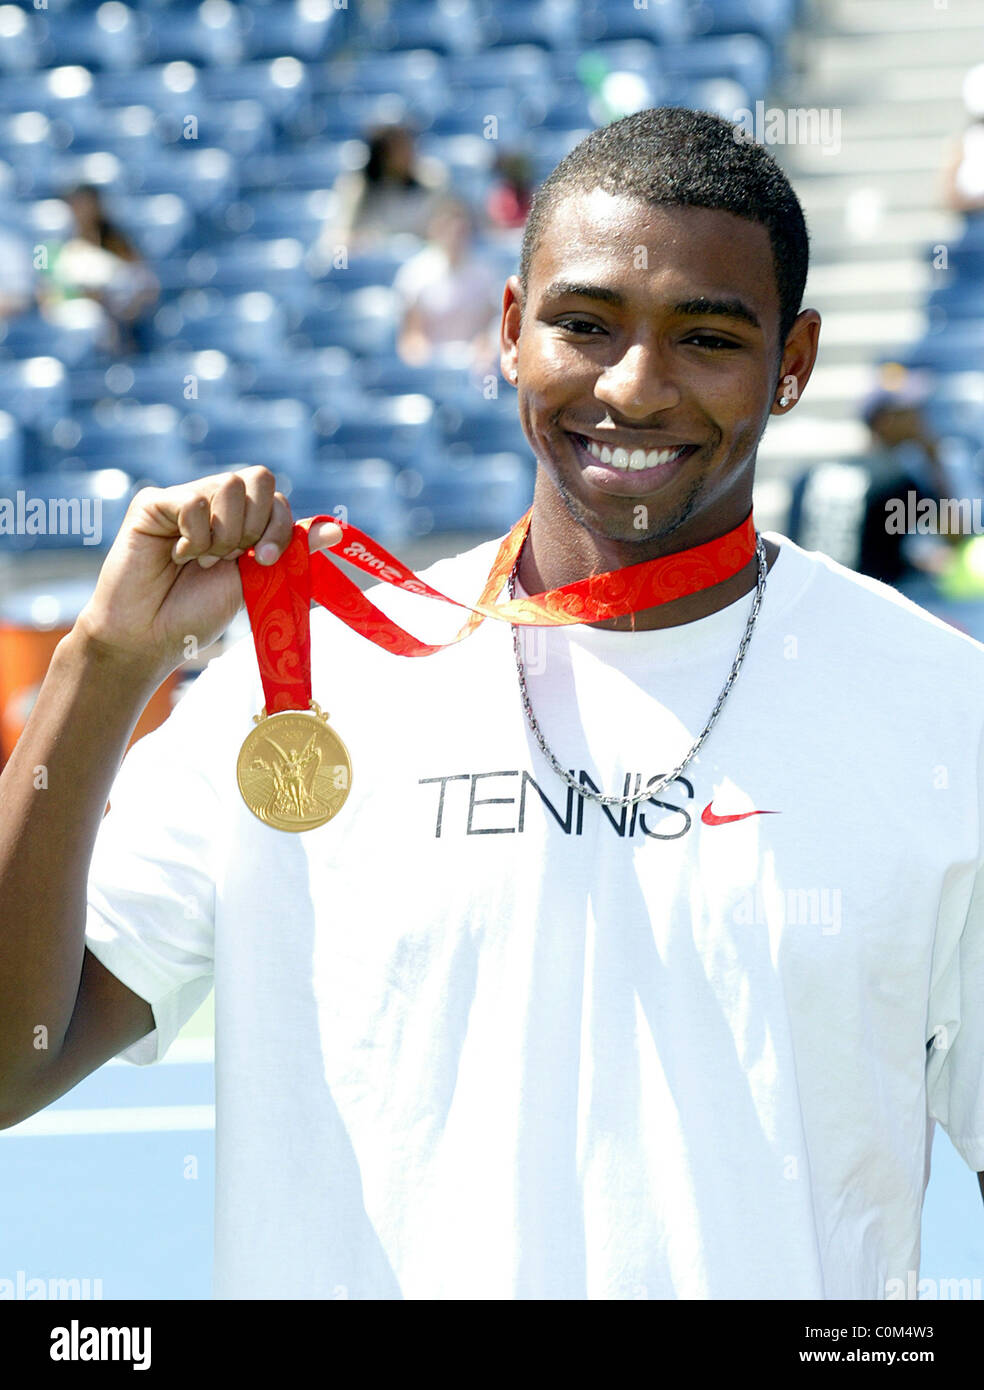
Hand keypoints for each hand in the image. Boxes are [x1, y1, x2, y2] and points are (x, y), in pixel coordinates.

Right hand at [73, 467, 341, 684]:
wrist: (151, 637)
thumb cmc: (197, 612)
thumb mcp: (255, 581)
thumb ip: (290, 551)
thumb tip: (338, 529)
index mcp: (241, 519)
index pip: (275, 496)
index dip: (278, 526)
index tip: (263, 560)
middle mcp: (214, 503)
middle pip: (258, 478)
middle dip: (254, 526)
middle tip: (231, 559)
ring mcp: (184, 499)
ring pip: (228, 485)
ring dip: (223, 534)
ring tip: (201, 561)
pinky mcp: (153, 503)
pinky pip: (193, 502)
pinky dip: (194, 536)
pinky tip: (176, 556)